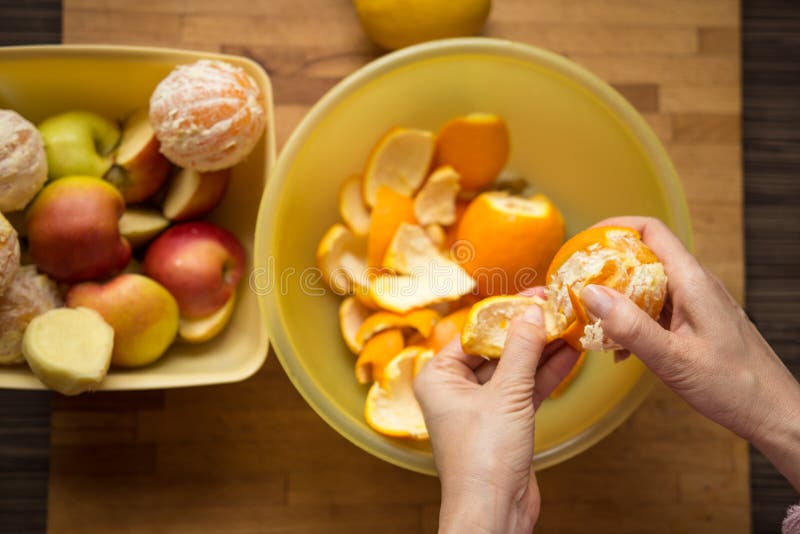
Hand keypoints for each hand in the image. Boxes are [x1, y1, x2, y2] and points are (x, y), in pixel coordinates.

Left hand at [414, 296, 579, 533]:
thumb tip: (531, 312)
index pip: (474, 332)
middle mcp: (455, 389)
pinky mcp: (504, 422)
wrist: (493, 512)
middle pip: (496, 348)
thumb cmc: (482, 458)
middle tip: (555, 307)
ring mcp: (481, 406)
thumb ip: (520, 351)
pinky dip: (546, 373)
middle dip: (527, 330)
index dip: (505, 312)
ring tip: (569, 325)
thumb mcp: (505, 395)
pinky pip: (525, 388)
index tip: (532, 295)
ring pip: (514, 368)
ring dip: (542, 350)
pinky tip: (569, 354)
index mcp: (439, 377)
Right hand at [579, 216, 799, 490]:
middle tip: (577, 283)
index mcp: (692, 282)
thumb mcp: (673, 358)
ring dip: (618, 297)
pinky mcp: (695, 323)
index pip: (651, 231)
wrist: (773, 412)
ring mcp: (696, 304)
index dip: (615, 228)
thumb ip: (630, 327)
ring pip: (648, 285)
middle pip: (644, 256)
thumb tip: (590, 294)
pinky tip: (621, 348)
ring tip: (592, 318)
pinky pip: (657, 309)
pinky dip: (633, 320)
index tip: (584, 242)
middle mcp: (695, 285)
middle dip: (607, 266)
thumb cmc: (735, 387)